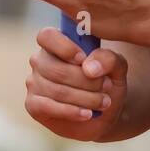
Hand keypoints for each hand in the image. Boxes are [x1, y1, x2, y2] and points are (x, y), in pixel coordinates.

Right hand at [24, 27, 127, 141]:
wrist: (104, 113)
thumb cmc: (107, 83)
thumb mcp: (117, 68)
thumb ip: (109, 59)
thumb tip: (88, 67)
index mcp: (57, 43)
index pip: (47, 36)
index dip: (64, 47)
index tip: (84, 59)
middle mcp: (41, 60)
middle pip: (56, 69)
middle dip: (86, 81)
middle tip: (107, 86)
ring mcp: (34, 82)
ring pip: (56, 90)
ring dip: (85, 98)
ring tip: (104, 102)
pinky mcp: (33, 104)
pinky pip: (47, 106)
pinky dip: (71, 111)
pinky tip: (87, 114)